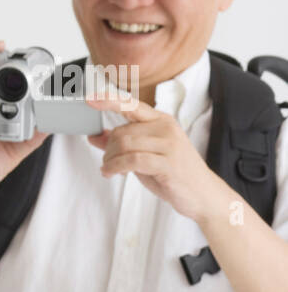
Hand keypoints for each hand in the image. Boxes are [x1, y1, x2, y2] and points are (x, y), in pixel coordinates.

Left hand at [85, 90, 224, 221]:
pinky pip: (131, 160)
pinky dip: (115, 167)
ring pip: (124, 145)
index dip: (110, 100)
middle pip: (121, 132)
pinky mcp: (168, 163)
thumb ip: (121, 144)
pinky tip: (111, 173)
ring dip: (109, 160)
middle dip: (107, 150)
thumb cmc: (171, 172)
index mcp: (161, 120)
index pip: (132, 105)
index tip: (90, 99)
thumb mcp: (144, 154)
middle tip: (107, 163)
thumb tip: (93, 135)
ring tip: (109, 169)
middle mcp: (166, 128)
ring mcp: (169, 144)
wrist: (201, 193)